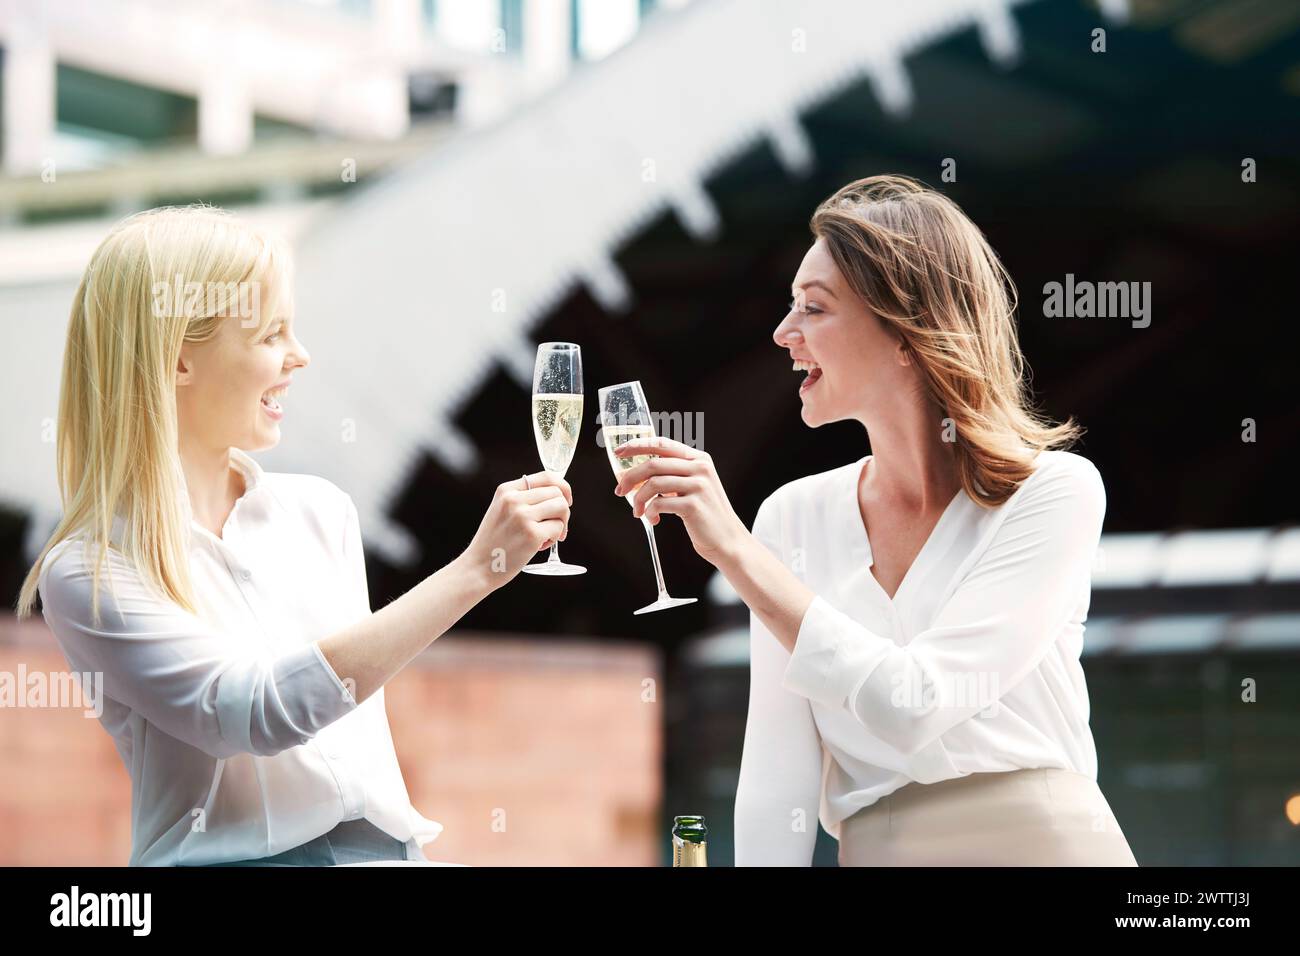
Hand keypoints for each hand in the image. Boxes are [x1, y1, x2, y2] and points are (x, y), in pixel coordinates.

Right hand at [462, 471, 571, 589]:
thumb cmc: (494, 542)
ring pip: (561, 508)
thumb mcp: (501, 510)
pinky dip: (554, 538)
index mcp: (507, 490)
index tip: (566, 500)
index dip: (563, 487)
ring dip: (561, 523)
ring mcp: (523, 516)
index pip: (546, 476)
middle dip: (563, 510)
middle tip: (555, 526)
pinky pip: (558, 528)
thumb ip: (524, 499)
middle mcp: (514, 499)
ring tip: (548, 536)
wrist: (478, 566)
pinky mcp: (532, 534)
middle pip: (557, 493)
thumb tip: (558, 495)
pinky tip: (540, 546)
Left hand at [613, 436, 747, 565]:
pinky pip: (659, 503)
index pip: (662, 444)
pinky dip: (650, 512)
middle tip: (619, 490)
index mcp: (699, 459)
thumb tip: (637, 473)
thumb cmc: (705, 514)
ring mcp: (699, 486)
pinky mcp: (693, 505)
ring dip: (638, 499)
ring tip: (638, 511)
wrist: (727, 540)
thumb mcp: (693, 486)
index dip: (638, 445)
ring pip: (653, 484)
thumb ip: (673, 474)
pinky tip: (653, 518)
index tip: (620, 452)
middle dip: (631, 477)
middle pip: (654, 464)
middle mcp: (700, 468)